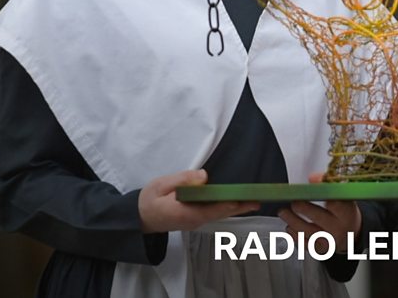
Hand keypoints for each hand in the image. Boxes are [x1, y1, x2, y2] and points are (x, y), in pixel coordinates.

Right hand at [138, 169, 257, 233]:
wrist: (139, 218)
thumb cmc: (149, 200)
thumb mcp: (161, 185)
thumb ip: (182, 180)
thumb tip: (204, 176)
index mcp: (186, 212)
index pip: (212, 209)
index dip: (228, 203)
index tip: (243, 198)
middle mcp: (194, 220)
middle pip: (221, 213)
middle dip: (239, 206)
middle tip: (257, 200)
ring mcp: (196, 221)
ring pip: (219, 214)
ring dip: (235, 207)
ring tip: (252, 201)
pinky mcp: (195, 218)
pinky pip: (214, 213)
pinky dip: (226, 207)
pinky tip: (235, 202)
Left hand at [279, 172, 361, 249]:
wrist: (351, 235)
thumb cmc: (344, 213)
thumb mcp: (343, 198)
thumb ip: (330, 186)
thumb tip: (313, 178)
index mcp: (347, 212)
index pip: (336, 201)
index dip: (322, 189)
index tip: (311, 181)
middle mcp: (339, 228)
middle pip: (318, 217)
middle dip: (302, 207)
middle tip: (292, 200)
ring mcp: (329, 241)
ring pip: (307, 232)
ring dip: (292, 220)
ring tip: (283, 212)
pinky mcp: (319, 250)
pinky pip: (303, 244)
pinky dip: (293, 234)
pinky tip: (289, 226)